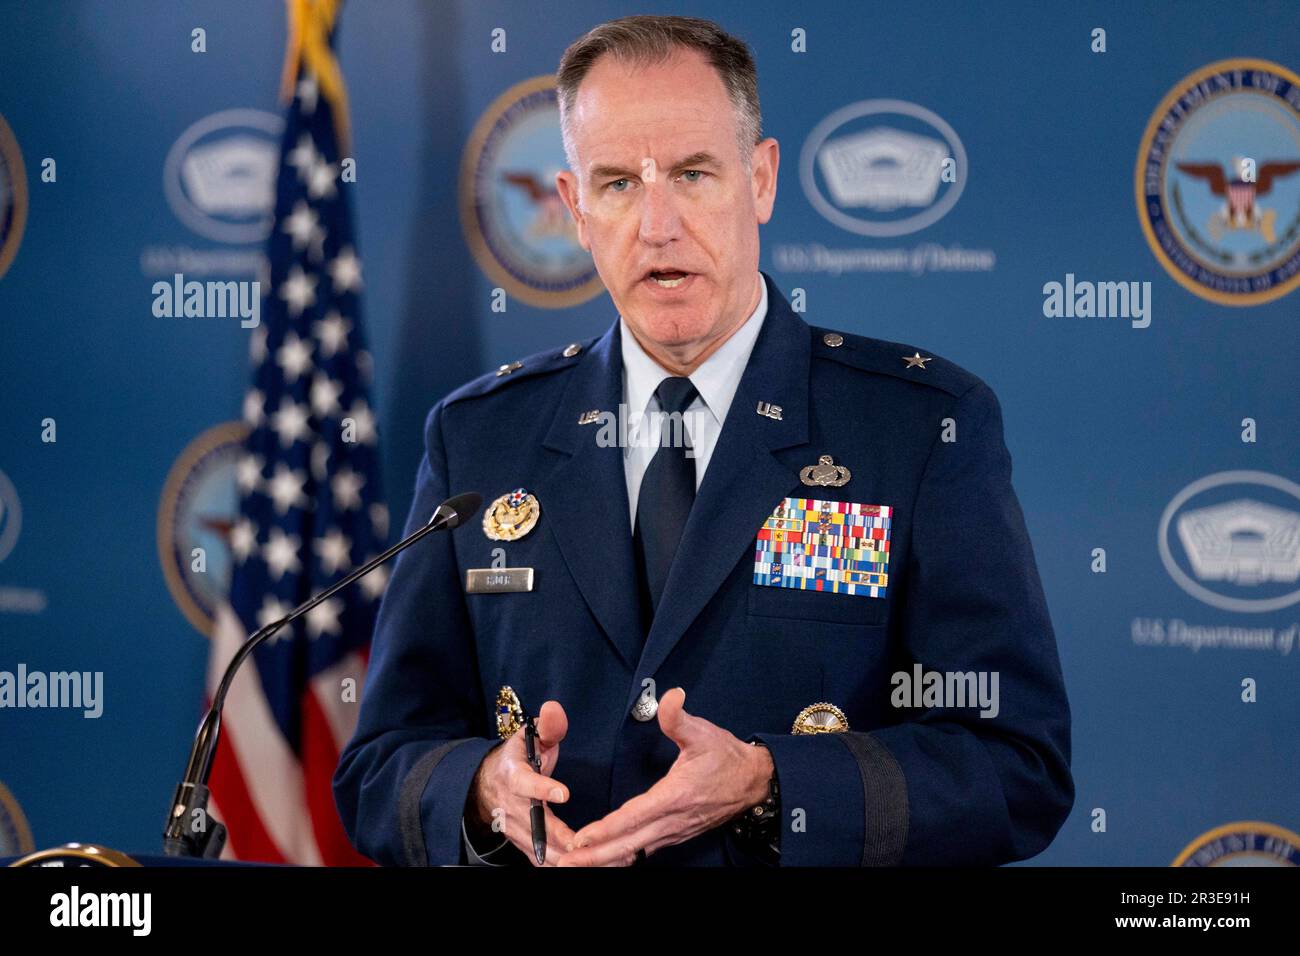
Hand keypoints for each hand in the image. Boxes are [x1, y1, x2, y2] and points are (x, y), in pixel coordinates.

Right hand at [469, 699, 575, 865]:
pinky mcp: (522, 844)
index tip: (564, 793)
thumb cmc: (519, 758)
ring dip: (563, 856)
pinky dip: (560, 865)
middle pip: (536, 826)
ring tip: (591, 860)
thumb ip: (547, 727)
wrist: (488, 784)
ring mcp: (516, 828)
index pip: (527, 783)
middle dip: (559, 837)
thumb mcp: (530, 736)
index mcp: (514, 775)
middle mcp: (512, 805)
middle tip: (584, 844)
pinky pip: (540, 860)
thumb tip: (554, 709)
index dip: (543, 788)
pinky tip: (583, 867)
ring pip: (539, 848)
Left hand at [558, 688, 771, 865]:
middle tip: (567, 862)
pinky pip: (643, 852)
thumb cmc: (726, 757)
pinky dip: (621, 858)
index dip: (607, 828)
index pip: (635, 816)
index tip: (582, 837)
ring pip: (635, 852)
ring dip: (606, 861)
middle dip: (596, 856)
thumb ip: (680, 718)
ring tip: (575, 866)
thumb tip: (670, 695)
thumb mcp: (704, 733)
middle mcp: (672, 820)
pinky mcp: (674, 834)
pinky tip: (604, 861)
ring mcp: (673, 832)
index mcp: (675, 796)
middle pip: (629, 844)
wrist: (754, 782)